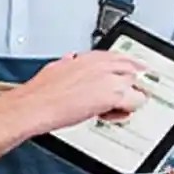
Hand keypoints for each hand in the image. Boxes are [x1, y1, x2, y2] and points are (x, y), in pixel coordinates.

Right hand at [20, 51, 147, 130]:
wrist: (36, 105)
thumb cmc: (41, 92)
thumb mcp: (57, 66)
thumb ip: (69, 62)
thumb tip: (71, 60)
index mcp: (89, 57)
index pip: (119, 57)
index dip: (128, 67)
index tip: (132, 74)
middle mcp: (102, 64)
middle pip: (133, 69)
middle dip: (131, 84)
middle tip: (124, 98)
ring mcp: (109, 78)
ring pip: (137, 86)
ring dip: (129, 99)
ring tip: (110, 111)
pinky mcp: (113, 95)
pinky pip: (135, 103)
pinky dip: (125, 112)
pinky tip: (108, 116)